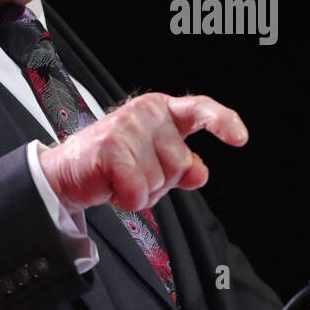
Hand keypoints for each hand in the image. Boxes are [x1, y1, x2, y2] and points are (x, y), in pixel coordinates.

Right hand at [37, 93, 247, 211]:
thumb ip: (183, 167)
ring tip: (121, 180)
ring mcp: (126, 127)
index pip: (200, 110)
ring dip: (143, 192)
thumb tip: (199, 173)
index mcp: (162, 111)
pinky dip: (127, 200)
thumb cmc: (114, 165)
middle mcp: (146, 113)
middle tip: (135, 175)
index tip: (241, 139)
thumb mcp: (155, 164)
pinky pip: (138, 191)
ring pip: (160, 180)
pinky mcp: (109, 147)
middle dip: (162, 181)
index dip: (223, 122)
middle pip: (180, 163)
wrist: (68, 172)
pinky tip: (112, 187)